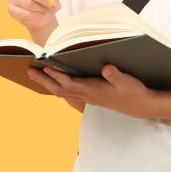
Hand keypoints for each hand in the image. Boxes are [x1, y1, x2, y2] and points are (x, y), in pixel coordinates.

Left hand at [27, 64, 155, 118]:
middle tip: (29, 70)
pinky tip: (54, 81)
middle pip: (59, 89)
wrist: (141, 107)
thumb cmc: (134, 92)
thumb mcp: (127, 82)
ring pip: (62, 92)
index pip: (69, 83)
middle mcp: (87, 95)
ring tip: (36, 74)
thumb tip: (107, 68)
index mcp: (93, 90)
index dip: (56, 75)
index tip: (45, 65)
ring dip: (48, 83)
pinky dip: (58, 86)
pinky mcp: (91, 97)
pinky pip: (69, 92)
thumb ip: (116, 75)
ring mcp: (88, 97)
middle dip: (44, 80)